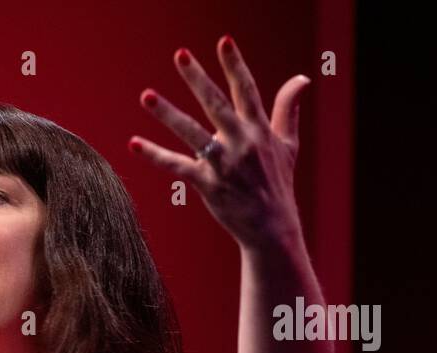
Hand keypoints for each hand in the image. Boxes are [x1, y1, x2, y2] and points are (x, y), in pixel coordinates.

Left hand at [130, 35, 309, 250]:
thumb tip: (302, 78)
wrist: (272, 228)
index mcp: (260, 129)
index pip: (247, 90)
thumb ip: (289, 110)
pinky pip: (177, 166)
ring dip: (168, 114)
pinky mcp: (208, 185)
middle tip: (180, 55)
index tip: (224, 41)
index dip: (235, 64)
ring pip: (192, 132)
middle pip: (216, 103)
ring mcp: (224, 164)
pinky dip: (156, 156)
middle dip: (198, 78)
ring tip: (146, 95)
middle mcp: (242, 143)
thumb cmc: (278, 184)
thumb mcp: (289, 145)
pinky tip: (134, 144)